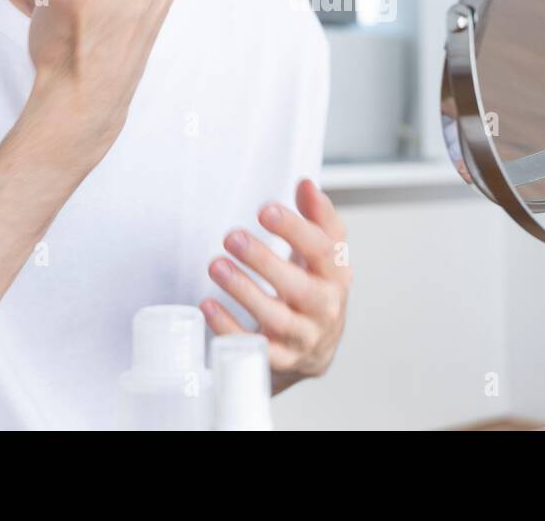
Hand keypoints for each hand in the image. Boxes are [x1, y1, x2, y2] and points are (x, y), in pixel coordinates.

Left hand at [201, 179, 351, 392]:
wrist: (318, 346)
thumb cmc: (316, 288)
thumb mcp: (323, 253)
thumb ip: (316, 216)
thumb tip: (306, 184)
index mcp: (336, 275)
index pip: (323, 250)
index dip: (296, 229)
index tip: (266, 211)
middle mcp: (324, 308)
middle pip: (298, 287)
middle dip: (264, 261)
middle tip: (233, 237)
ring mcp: (302, 337)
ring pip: (275, 318)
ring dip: (243, 291)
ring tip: (216, 266)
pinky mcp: (279, 359)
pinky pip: (253, 348)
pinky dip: (229, 328)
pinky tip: (208, 305)